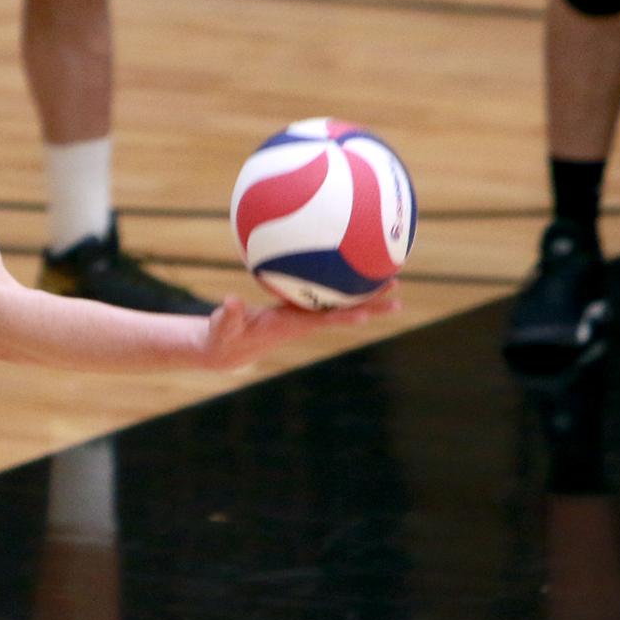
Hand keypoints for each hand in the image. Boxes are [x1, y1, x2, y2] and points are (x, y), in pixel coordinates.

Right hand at [199, 282, 400, 370]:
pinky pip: (325, 294)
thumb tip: (231, 300)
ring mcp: (303, 314)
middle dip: (370, 305)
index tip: (364, 314)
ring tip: (391, 280)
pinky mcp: (298, 308)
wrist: (230, 348)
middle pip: (342, 311)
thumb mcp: (223, 328)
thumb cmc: (225, 338)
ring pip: (339, 302)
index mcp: (289, 325)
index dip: (342, 317)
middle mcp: (303, 321)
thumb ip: (228, 315)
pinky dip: (341, 284)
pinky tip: (352, 270)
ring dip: (365, 294)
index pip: (321, 321)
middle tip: (396, 295)